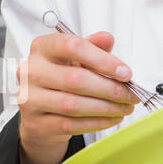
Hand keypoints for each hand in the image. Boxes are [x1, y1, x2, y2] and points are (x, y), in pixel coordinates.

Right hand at [18, 30, 139, 155]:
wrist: (38, 111)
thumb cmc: (60, 79)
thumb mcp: (75, 58)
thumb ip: (92, 47)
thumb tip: (107, 38)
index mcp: (42, 48)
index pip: (73, 47)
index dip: (104, 60)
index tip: (126, 73)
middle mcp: (31, 71)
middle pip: (76, 79)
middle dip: (110, 89)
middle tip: (131, 95)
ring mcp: (31, 99)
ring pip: (74, 105)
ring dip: (107, 108)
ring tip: (125, 107)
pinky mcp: (38, 123)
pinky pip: (73, 124)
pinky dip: (98, 122)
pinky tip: (112, 118)